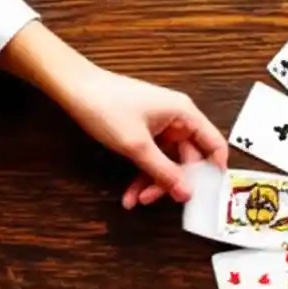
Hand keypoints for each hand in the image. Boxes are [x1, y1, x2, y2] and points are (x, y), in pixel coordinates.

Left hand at [60, 66, 228, 208]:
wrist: (72, 88)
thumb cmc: (105, 105)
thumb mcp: (137, 146)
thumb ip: (164, 172)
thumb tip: (187, 192)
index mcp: (184, 114)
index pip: (214, 144)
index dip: (215, 170)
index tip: (209, 194)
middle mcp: (177, 120)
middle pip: (188, 159)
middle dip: (173, 182)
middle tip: (159, 199)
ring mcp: (160, 126)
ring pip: (167, 163)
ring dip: (153, 183)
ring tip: (137, 200)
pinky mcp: (144, 133)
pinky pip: (151, 159)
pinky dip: (143, 176)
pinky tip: (130, 192)